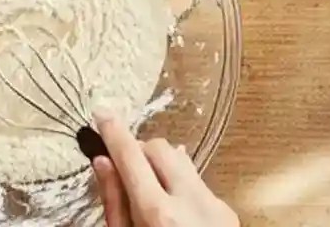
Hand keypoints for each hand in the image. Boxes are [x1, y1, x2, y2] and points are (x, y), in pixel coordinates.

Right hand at [92, 116, 238, 226]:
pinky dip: (179, 183)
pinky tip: (170, 204)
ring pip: (182, 160)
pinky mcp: (227, 211)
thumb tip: (103, 164)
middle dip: (138, 150)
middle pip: (159, 148)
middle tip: (123, 167)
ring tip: (146, 188)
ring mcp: (215, 206)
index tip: (102, 114)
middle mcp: (191, 204)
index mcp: (159, 215)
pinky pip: (197, 181)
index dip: (114, 131)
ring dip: (160, 165)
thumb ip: (115, 203)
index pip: (131, 156)